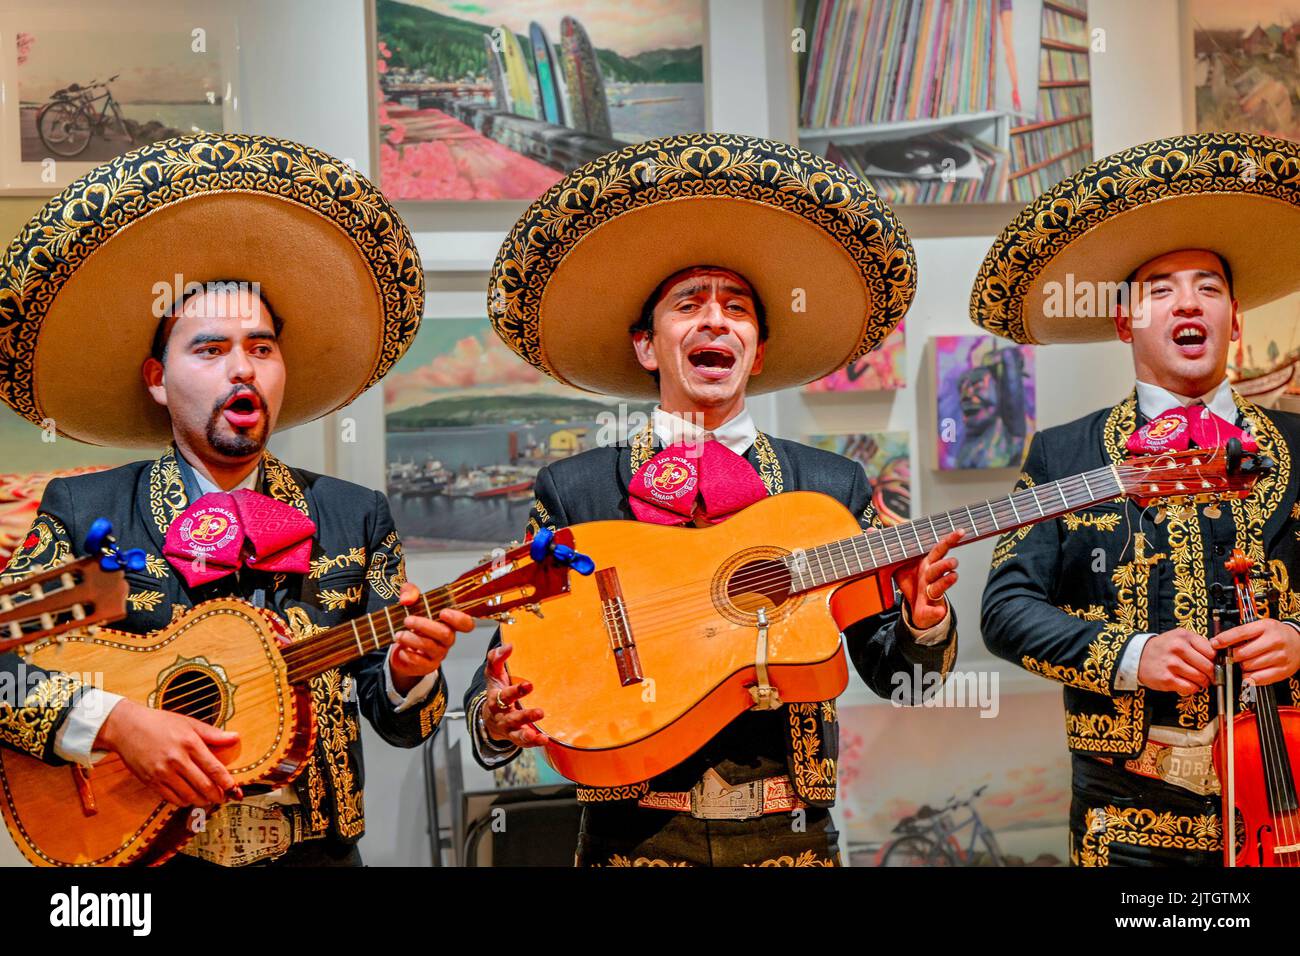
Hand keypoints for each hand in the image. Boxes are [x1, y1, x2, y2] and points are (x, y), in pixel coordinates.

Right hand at [94, 699, 241, 806]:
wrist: (127, 728)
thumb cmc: (160, 723)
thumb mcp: (189, 723)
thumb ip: (213, 734)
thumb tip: (235, 737)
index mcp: (189, 743)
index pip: (213, 768)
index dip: (226, 782)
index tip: (234, 789)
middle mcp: (176, 760)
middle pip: (203, 785)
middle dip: (217, 795)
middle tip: (223, 798)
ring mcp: (162, 773)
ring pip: (188, 795)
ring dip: (202, 801)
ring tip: (208, 799)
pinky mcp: (150, 782)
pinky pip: (171, 798)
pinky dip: (184, 802)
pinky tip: (190, 798)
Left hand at [390, 581, 474, 692]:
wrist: (400, 648)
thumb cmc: (411, 623)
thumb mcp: (409, 601)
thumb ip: (410, 593)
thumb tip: (408, 599)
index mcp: (449, 623)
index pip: (466, 624)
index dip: (459, 619)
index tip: (443, 613)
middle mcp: (447, 639)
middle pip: (446, 634)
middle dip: (425, 626)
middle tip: (408, 620)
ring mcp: (438, 653)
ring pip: (430, 647)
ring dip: (412, 639)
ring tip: (399, 634)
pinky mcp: (427, 665)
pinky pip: (420, 662)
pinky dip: (408, 654)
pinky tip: (401, 649)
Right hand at [482, 643, 544, 747]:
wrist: (490, 715)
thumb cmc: (496, 689)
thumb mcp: (493, 673)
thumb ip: (496, 658)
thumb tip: (508, 645)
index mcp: (496, 699)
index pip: (505, 695)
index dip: (516, 691)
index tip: (530, 685)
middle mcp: (502, 715)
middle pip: (513, 717)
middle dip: (526, 715)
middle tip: (540, 712)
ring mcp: (509, 728)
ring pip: (517, 734)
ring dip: (527, 735)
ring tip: (538, 735)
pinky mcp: (516, 737)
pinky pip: (523, 743)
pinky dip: (533, 743)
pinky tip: (544, 740)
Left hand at [894, 530, 962, 629]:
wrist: (916, 608)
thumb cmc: (911, 581)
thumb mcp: (896, 564)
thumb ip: (887, 547)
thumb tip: (870, 531)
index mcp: (926, 563)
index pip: (939, 549)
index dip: (949, 540)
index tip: (960, 531)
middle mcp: (932, 576)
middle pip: (941, 566)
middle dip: (947, 562)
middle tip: (952, 560)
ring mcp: (932, 591)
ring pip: (941, 585)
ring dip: (946, 581)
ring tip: (953, 576)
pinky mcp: (929, 608)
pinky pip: (933, 611)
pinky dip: (935, 611)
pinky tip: (937, 611)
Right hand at [1137, 628, 1214, 692]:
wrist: (1138, 656)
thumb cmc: (1163, 648)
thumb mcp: (1179, 638)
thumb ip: (1198, 644)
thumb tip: (1219, 659)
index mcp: (1183, 636)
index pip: (1212, 652)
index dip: (1215, 661)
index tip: (1213, 665)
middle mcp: (1177, 648)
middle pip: (1208, 667)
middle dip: (1211, 674)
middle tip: (1208, 676)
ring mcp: (1171, 664)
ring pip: (1200, 678)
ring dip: (1202, 682)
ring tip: (1197, 680)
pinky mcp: (1166, 678)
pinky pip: (1190, 688)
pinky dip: (1192, 688)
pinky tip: (1187, 684)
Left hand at [1211, 618, 1299, 685]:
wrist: (1299, 642)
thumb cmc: (1276, 634)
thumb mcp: (1261, 626)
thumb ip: (1242, 633)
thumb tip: (1219, 642)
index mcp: (1266, 627)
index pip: (1240, 633)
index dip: (1224, 639)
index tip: (1214, 644)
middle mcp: (1274, 641)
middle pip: (1243, 653)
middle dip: (1232, 656)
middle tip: (1231, 657)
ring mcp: (1280, 656)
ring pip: (1249, 666)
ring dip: (1241, 667)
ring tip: (1244, 663)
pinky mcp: (1283, 670)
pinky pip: (1259, 678)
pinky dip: (1249, 678)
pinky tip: (1248, 673)